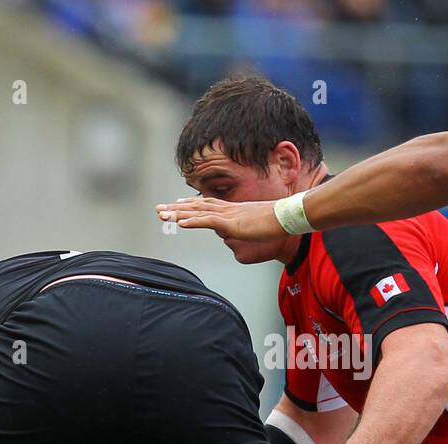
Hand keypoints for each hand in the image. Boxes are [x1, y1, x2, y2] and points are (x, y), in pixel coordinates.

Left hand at [154, 196, 285, 241]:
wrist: (288, 217)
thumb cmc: (275, 223)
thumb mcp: (252, 227)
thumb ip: (238, 229)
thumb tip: (230, 235)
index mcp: (231, 210)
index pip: (205, 205)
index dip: (189, 205)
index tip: (175, 204)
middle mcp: (226, 209)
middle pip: (196, 206)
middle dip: (175, 208)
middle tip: (158, 209)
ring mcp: (228, 215)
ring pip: (198, 213)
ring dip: (178, 214)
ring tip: (162, 215)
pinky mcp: (232, 223)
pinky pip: (209, 221)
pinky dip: (194, 222)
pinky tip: (181, 223)